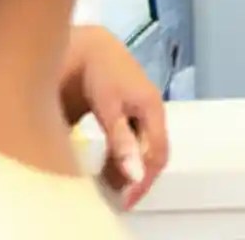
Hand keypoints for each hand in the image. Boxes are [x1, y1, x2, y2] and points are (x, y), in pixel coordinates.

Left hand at [63, 26, 169, 209]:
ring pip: (142, 147)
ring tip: (109, 186)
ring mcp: (140, 108)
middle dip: (138, 176)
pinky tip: (106, 165)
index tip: (127, 200)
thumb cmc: (98, 70)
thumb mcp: (109, 107)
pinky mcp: (126, 108)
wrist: (86, 44)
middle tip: (118, 198)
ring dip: (129, 167)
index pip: (157, 154)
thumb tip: (135, 174)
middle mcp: (151, 110)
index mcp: (153, 109)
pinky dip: (121, 156)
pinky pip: (131, 139)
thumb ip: (121, 141)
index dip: (144, 179)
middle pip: (153, 152)